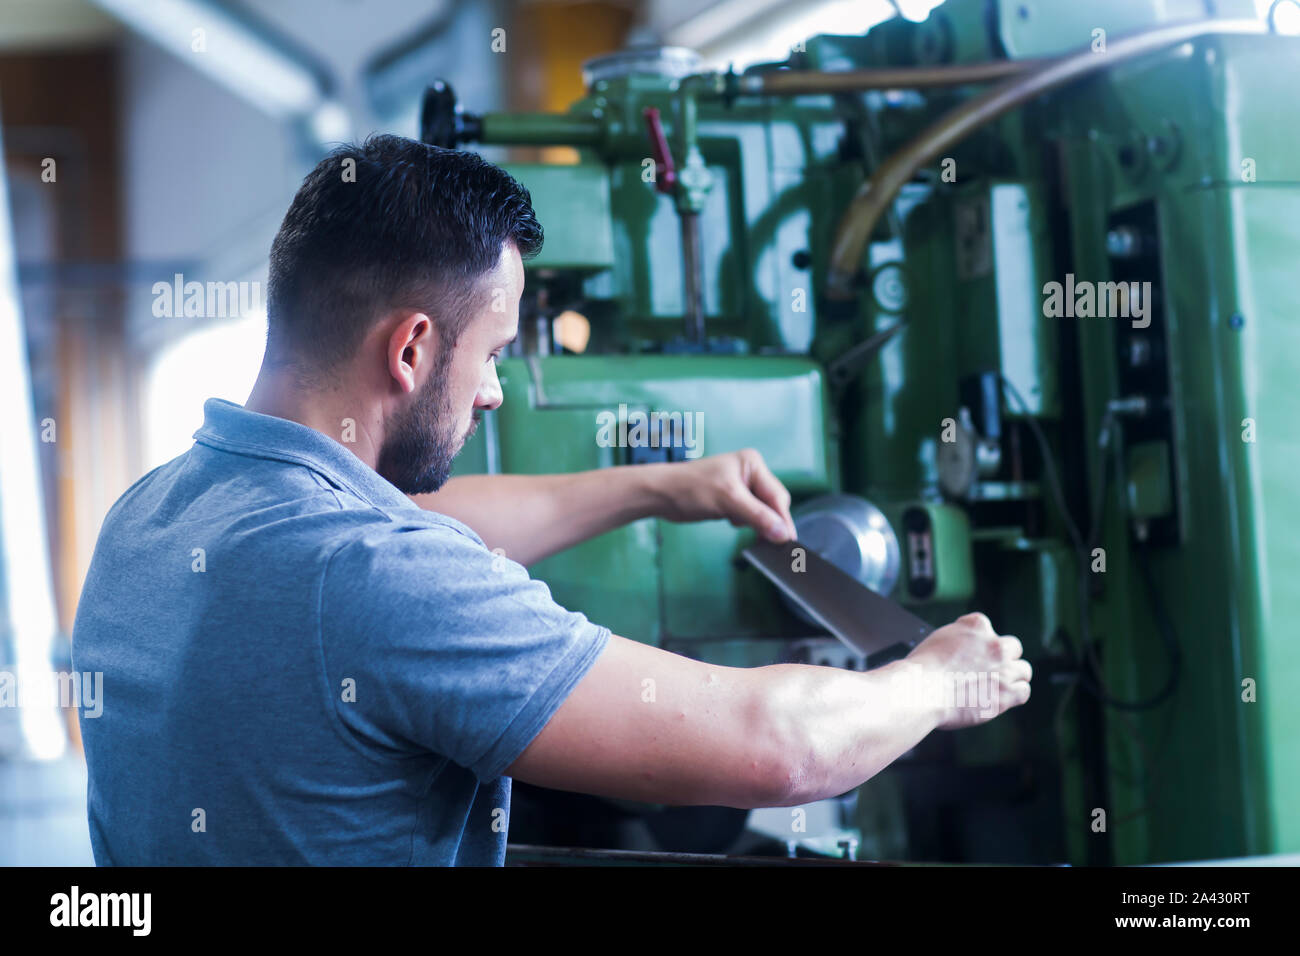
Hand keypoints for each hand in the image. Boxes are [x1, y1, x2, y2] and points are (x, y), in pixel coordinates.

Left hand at [651, 449, 797, 542]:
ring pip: (761, 512)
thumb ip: (758, 516)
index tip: (788, 541)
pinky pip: (749, 515)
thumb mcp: (728, 501)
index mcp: (752, 464)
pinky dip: (745, 523)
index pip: (777, 496)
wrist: (660, 494)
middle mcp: (749, 473)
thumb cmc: (689, 489)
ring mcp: (740, 487)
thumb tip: (782, 533)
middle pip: (772, 504)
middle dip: (768, 522)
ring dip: (755, 523)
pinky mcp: (731, 500)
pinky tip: (731, 522)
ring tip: (737, 523)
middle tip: (769, 542)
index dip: (782, 520)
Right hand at [900, 612, 1032, 729]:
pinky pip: (1024, 691)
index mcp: (976, 626)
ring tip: (997, 687)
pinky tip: (1001, 698)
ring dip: (1013, 677)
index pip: (987, 628)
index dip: (980, 643)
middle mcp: (994, 645)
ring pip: (1024, 670)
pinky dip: (1015, 695)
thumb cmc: (921, 670)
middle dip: (1004, 658)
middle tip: (989, 671)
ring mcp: (1004, 669)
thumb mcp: (938, 640)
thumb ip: (959, 642)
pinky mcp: (1006, 694)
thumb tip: (964, 653)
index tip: (971, 654)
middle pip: (1013, 647)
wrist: (921, 691)